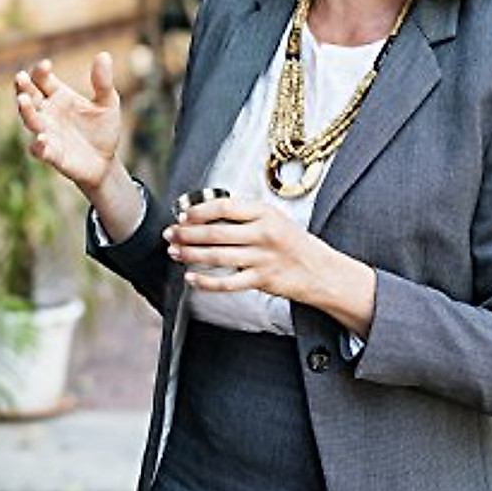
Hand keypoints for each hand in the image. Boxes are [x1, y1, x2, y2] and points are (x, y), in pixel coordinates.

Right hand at [14, 53, 122, 194]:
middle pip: (29, 96)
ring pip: (30, 120)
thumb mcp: (107, 102)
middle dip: (23, 87)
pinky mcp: (52, 155)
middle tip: (20, 78)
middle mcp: (47, 112)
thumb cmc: (103, 129)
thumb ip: (102, 82)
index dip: (40, 71)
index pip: (41, 79)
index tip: (46, 65)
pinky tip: (41, 140)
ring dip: (26, 111)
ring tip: (23, 101)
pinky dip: (38, 145)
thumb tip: (103, 55)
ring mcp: (47, 133)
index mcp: (57, 95)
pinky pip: (39, 150)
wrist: (106, 162)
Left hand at [163, 197, 375, 335]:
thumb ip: (242, 214)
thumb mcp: (271, 217)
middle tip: (170, 234)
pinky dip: (207, 281)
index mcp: (263, 213)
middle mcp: (262, 234)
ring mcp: (262, 258)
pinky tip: (192, 278)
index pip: (223, 208)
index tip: (183, 215)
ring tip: (175, 252)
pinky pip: (228, 282)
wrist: (320, 270)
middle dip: (187, 234)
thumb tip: (203, 214)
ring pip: (217, 256)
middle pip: (215, 233)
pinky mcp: (262, 280)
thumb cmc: (291, 241)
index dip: (198, 212)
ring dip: (190, 255)